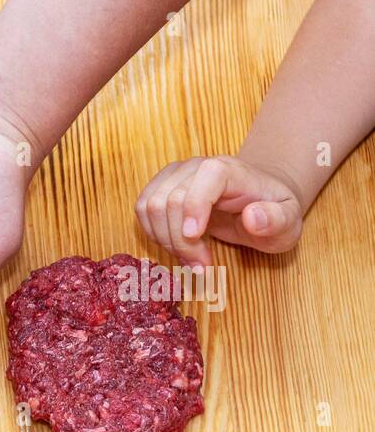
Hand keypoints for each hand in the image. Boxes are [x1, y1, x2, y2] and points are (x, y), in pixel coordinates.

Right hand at [135, 155, 303, 267]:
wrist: (259, 197)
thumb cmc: (273, 211)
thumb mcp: (289, 221)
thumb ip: (277, 220)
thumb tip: (252, 217)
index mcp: (230, 170)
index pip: (205, 178)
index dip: (194, 207)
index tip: (196, 238)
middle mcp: (198, 166)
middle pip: (170, 200)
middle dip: (180, 241)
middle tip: (201, 266)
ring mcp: (176, 174)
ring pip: (150, 206)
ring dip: (164, 240)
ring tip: (190, 258)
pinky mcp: (161, 186)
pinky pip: (142, 210)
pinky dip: (154, 234)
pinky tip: (177, 246)